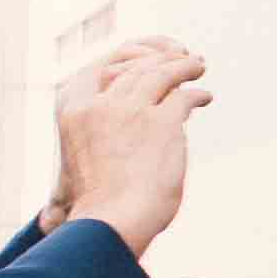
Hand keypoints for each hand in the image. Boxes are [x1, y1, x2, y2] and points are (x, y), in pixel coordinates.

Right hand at [49, 36, 209, 253]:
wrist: (110, 220)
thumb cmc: (93, 204)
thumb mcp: (76, 166)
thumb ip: (87, 148)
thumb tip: (74, 188)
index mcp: (72, 108)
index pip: (102, 67)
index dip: (129, 57)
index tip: (148, 57)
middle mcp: (98, 103)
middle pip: (135, 67)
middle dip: (160, 58)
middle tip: (181, 58)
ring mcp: (130, 110)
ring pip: (161, 74)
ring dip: (183, 66)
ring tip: (197, 66)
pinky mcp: (161, 122)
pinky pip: (184, 97)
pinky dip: (197, 93)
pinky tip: (204, 97)